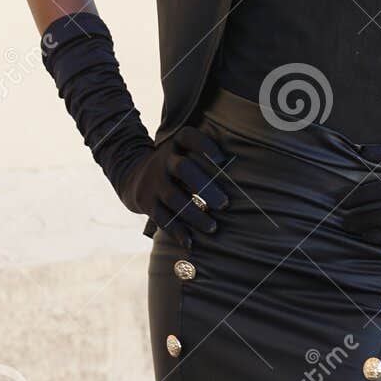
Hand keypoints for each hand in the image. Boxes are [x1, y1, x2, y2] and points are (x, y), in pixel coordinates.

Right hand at [117, 125, 234, 248]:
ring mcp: (154, 182)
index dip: (205, 146)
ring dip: (194, 214)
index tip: (223, 160)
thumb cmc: (176, 164)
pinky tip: (190, 243)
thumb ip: (206, 155)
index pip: (189, 137)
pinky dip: (177, 231)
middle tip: (225, 204)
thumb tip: (246, 169)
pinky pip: (162, 218)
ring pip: (174, 198)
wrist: (134, 176)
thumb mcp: (184, 150)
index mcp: (176, 144)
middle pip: (183, 169)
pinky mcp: (146, 202)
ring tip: (213, 227)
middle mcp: (164, 160)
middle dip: (205, 186)